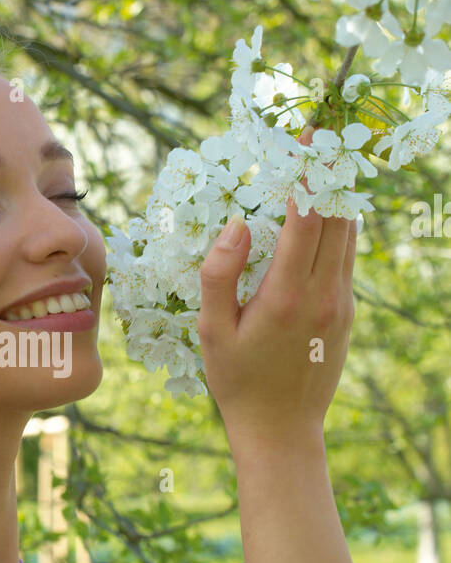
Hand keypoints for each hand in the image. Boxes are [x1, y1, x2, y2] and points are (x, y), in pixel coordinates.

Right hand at [197, 126, 356, 448]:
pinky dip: (338, 224)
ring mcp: (342, 302)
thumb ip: (220, 274)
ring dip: (336, 194)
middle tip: (316, 133)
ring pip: (349, 233)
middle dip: (326, 170)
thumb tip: (239, 224)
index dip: (308, 171)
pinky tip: (323, 209)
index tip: (306, 135)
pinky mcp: (347, 311)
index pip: (307, 217)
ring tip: (320, 160)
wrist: (281, 429)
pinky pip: (348, 255)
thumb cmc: (237, 380)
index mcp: (288, 295)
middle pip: (336, 215)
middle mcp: (324, 294)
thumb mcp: (212, 331)